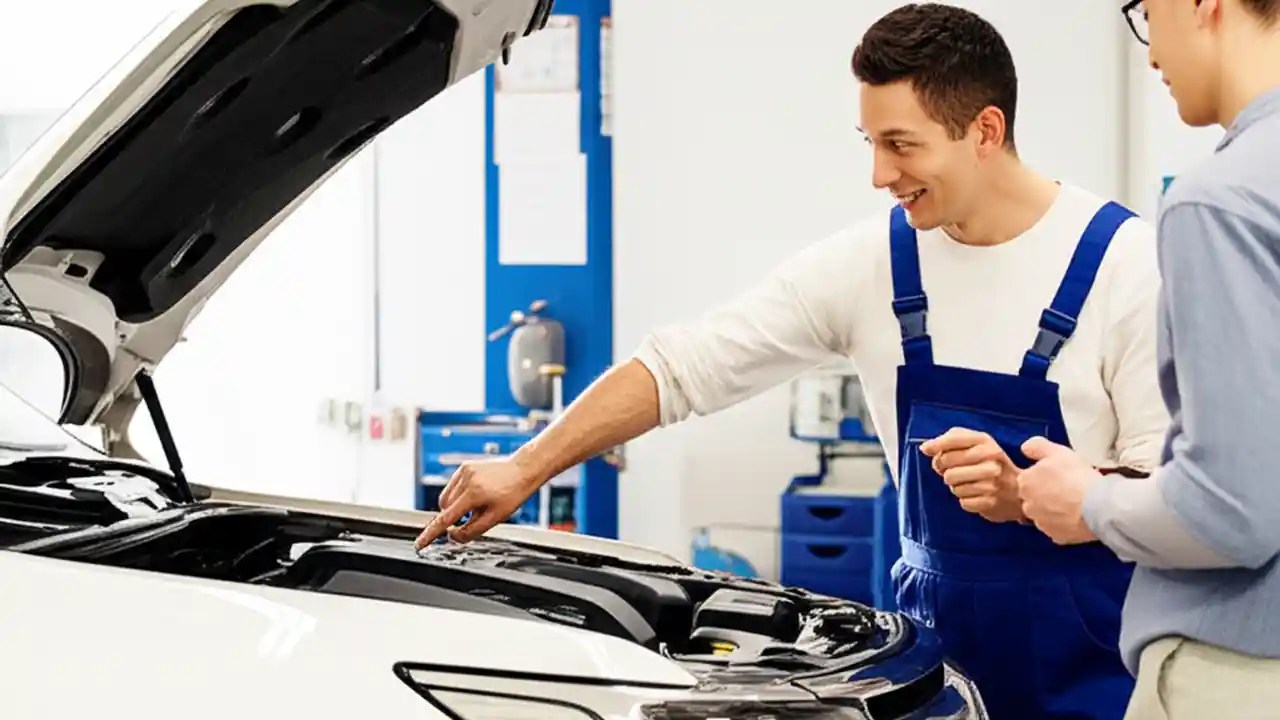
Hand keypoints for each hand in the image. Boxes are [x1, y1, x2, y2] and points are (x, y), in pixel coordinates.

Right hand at [413, 458, 539, 548]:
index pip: (446, 519)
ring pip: (446, 498)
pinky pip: (452, 487)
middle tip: (473, 516)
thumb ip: (471, 531)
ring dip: (454, 506)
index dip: (431, 534)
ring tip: (477, 503)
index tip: (420, 544)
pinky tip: (475, 494)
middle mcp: (466, 480)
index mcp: (474, 494)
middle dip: (452, 517)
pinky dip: (458, 495)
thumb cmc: (513, 495)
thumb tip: (452, 536)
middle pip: (444, 508)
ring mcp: (464, 471)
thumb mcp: (495, 518)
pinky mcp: (464, 466)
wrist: (522, 471)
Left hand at [919, 428, 1024, 522]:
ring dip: (956, 485)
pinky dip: (965, 499)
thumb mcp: (975, 443)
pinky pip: (962, 501)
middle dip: (944, 468)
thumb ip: (950, 440)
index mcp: (985, 441)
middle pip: (946, 463)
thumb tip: (925, 448)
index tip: (927, 450)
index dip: (935, 446)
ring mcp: (992, 481)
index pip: (952, 440)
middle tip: (954, 470)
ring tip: (968, 482)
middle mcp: (990, 459)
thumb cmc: (990, 464)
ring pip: (951, 484)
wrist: (1018, 491)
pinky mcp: (990, 502)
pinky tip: (976, 494)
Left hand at [1017, 437, 1100, 544]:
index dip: (1044, 476)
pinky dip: (1065, 524)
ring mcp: (1041, 523)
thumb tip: (1024, 448)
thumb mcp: (1057, 451)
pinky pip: (1057, 528)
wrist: (1098, 505)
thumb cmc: (1076, 475)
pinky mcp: (1055, 536)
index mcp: (1025, 482)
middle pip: (1034, 498)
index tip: (1059, 476)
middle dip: (1046, 494)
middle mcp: (1027, 505)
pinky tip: (1077, 517)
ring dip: (1054, 510)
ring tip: (1074, 504)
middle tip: (1067, 490)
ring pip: (1044, 514)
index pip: (1028, 478)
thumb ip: (1036, 446)